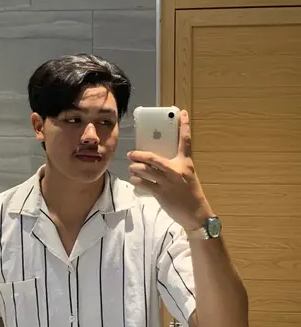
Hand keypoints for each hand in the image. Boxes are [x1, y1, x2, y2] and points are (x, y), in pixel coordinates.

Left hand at [128, 110, 213, 231]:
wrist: (196, 213)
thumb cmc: (191, 193)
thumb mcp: (187, 174)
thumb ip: (175, 166)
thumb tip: (157, 160)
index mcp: (185, 163)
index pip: (185, 141)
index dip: (184, 126)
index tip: (183, 113)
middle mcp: (176, 170)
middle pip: (152, 158)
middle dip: (138, 156)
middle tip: (132, 154)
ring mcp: (167, 182)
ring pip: (143, 170)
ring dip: (134, 169)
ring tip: (132, 169)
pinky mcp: (160, 193)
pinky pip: (142, 183)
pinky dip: (136, 181)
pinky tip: (136, 181)